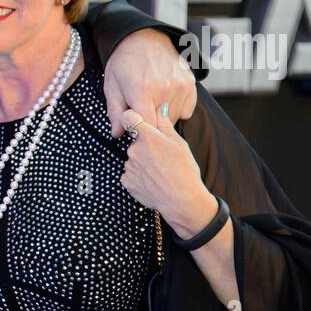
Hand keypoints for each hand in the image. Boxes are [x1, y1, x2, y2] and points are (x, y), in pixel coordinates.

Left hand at [104, 29, 197, 137]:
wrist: (143, 38)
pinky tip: (164, 100)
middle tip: (141, 113)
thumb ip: (115, 112)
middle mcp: (164, 89)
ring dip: (163, 118)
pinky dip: (177, 110)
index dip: (139, 131)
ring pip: (174, 119)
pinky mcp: (190, 83)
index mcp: (142, 91)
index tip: (133, 128)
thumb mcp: (112, 86)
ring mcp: (180, 86)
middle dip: (150, 126)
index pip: (147, 126)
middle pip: (161, 126)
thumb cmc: (124, 63)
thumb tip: (117, 134)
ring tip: (152, 104)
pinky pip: (186, 110)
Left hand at [118, 110, 216, 237]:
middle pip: (134, 142)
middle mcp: (133, 150)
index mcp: (147, 137)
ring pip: (133, 158)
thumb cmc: (184, 170)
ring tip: (159, 172)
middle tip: (161, 157)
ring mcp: (128, 166)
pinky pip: (130, 173)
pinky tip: (152, 181)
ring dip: (142, 162)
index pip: (128, 117)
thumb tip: (160, 109)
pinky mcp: (126, 181)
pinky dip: (138, 176)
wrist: (181, 200)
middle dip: (145, 146)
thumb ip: (165, 125)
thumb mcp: (179, 144)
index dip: (132, 117)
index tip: (137, 121)